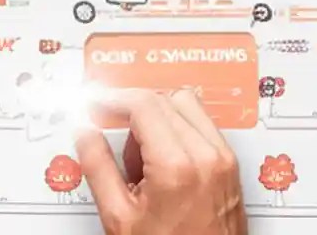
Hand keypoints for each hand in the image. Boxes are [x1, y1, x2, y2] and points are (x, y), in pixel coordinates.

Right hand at [75, 89, 246, 234]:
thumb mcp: (119, 216)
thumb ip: (97, 167)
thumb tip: (85, 133)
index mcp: (177, 166)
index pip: (143, 104)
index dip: (113, 100)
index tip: (98, 106)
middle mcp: (207, 156)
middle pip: (164, 99)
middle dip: (133, 111)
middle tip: (117, 141)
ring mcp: (223, 160)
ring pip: (186, 106)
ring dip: (158, 117)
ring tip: (143, 159)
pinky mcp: (230, 166)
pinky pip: (202, 125)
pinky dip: (179, 129)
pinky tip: (164, 160)